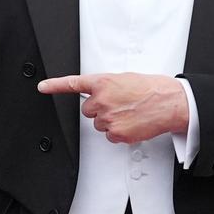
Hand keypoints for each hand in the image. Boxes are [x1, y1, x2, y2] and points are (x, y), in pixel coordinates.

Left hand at [36, 73, 188, 144]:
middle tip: (119, 105)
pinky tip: (132, 123)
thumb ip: (108, 86)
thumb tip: (102, 92)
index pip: (73, 84)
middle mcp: (102, 100)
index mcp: (103, 83)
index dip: (55, 85)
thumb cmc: (152, 89)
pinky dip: (119, 132)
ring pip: (99, 123)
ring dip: (111, 120)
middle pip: (88, 110)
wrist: (169, 102)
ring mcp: (108, 118)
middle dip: (100, 108)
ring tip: (129, 113)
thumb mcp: (126, 79)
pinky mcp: (116, 133)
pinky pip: (110, 135)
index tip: (43, 86)